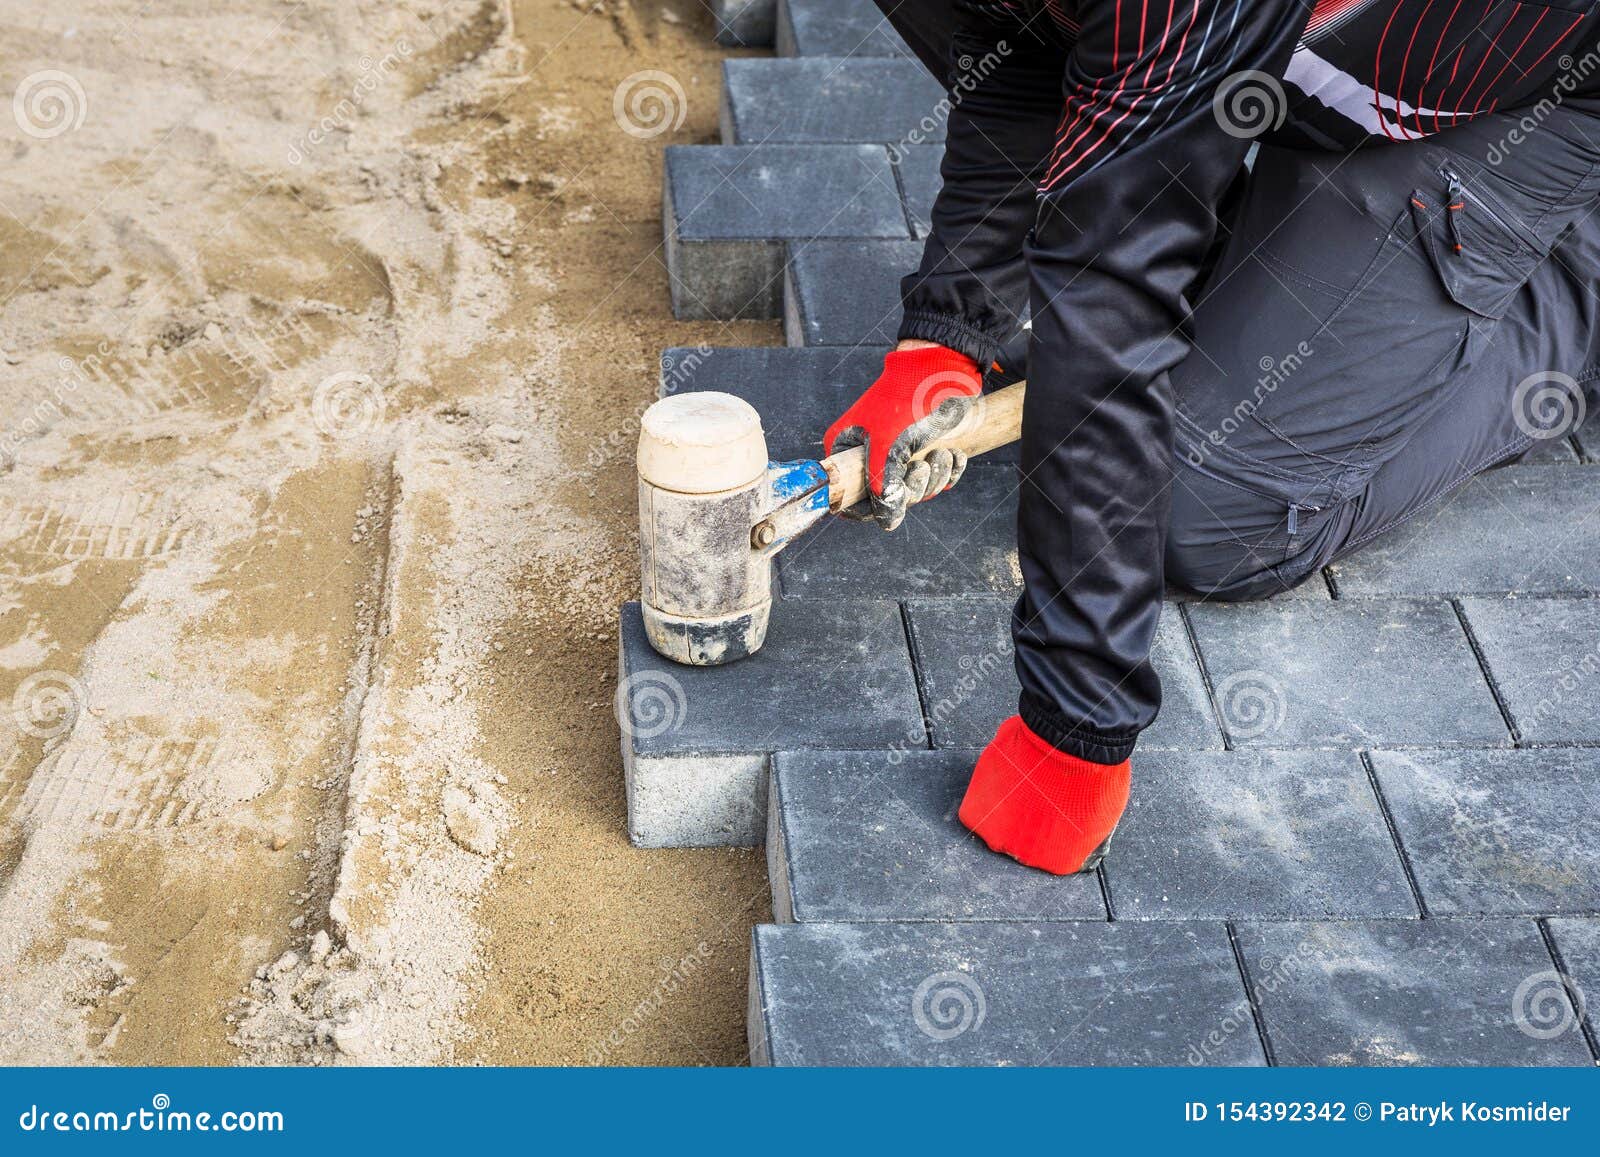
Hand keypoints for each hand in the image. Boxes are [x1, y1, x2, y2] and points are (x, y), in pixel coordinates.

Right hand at [823, 343, 981, 529]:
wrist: (944, 367)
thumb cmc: (907, 400)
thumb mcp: (888, 446)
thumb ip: (883, 488)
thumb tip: (887, 522)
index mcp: (848, 450)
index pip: (849, 497)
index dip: (870, 509)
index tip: (889, 505)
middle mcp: (872, 455)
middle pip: (888, 498)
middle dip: (912, 488)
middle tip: (921, 466)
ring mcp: (901, 454)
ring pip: (916, 490)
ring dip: (934, 477)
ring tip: (941, 454)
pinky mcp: (928, 450)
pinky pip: (938, 479)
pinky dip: (949, 470)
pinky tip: (954, 454)